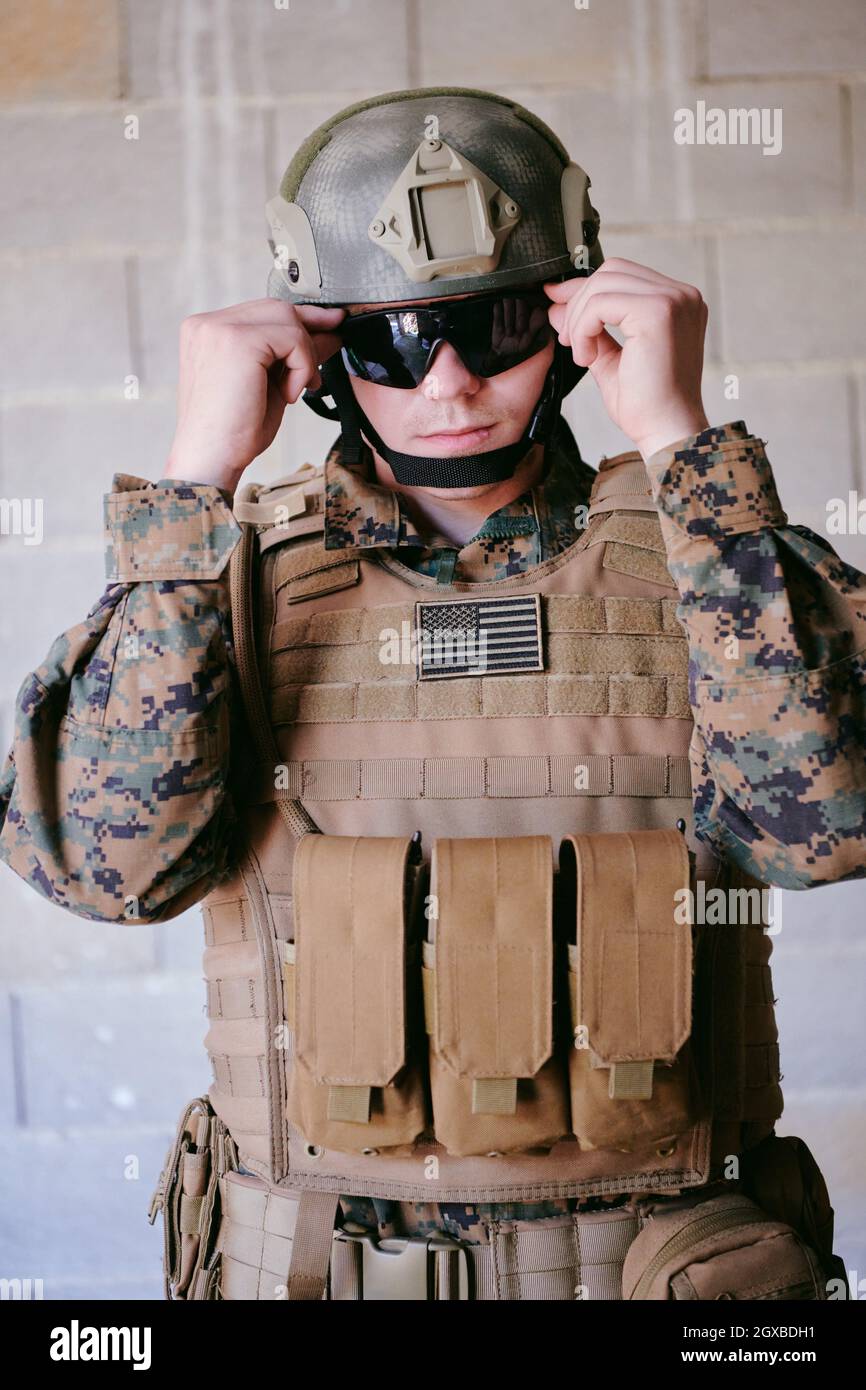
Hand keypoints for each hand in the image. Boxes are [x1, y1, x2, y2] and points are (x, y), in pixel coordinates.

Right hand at [164, 298, 345, 491]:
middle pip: (276, 308)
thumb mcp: (272, 384)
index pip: (262, 312)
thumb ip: (295, 355)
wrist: (212, 460)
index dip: (299, 319)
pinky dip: (302, 367)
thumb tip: (330, 334)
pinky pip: (292, 339)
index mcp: (207, 332)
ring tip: (296, 390)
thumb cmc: (234, 432)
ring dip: (304, 356)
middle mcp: (207, 324)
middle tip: (331, 349)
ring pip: (287, 319)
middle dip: (310, 329)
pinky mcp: (238, 341)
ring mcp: (219, 328)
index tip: (330, 325)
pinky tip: (289, 395)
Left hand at [543, 259, 709, 459]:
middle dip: (578, 302)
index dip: (584, 288)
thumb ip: (588, 329)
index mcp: (677, 304)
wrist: (666, 431)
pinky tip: (587, 357)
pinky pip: (601, 303)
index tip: (556, 302)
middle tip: (569, 340)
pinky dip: (584, 328)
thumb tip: (557, 306)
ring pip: (602, 284)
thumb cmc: (647, 405)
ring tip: (582, 355)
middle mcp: (681, 295)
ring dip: (579, 319)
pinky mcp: (657, 312)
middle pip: (611, 271)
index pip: (622, 275)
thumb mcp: (610, 359)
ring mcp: (673, 300)